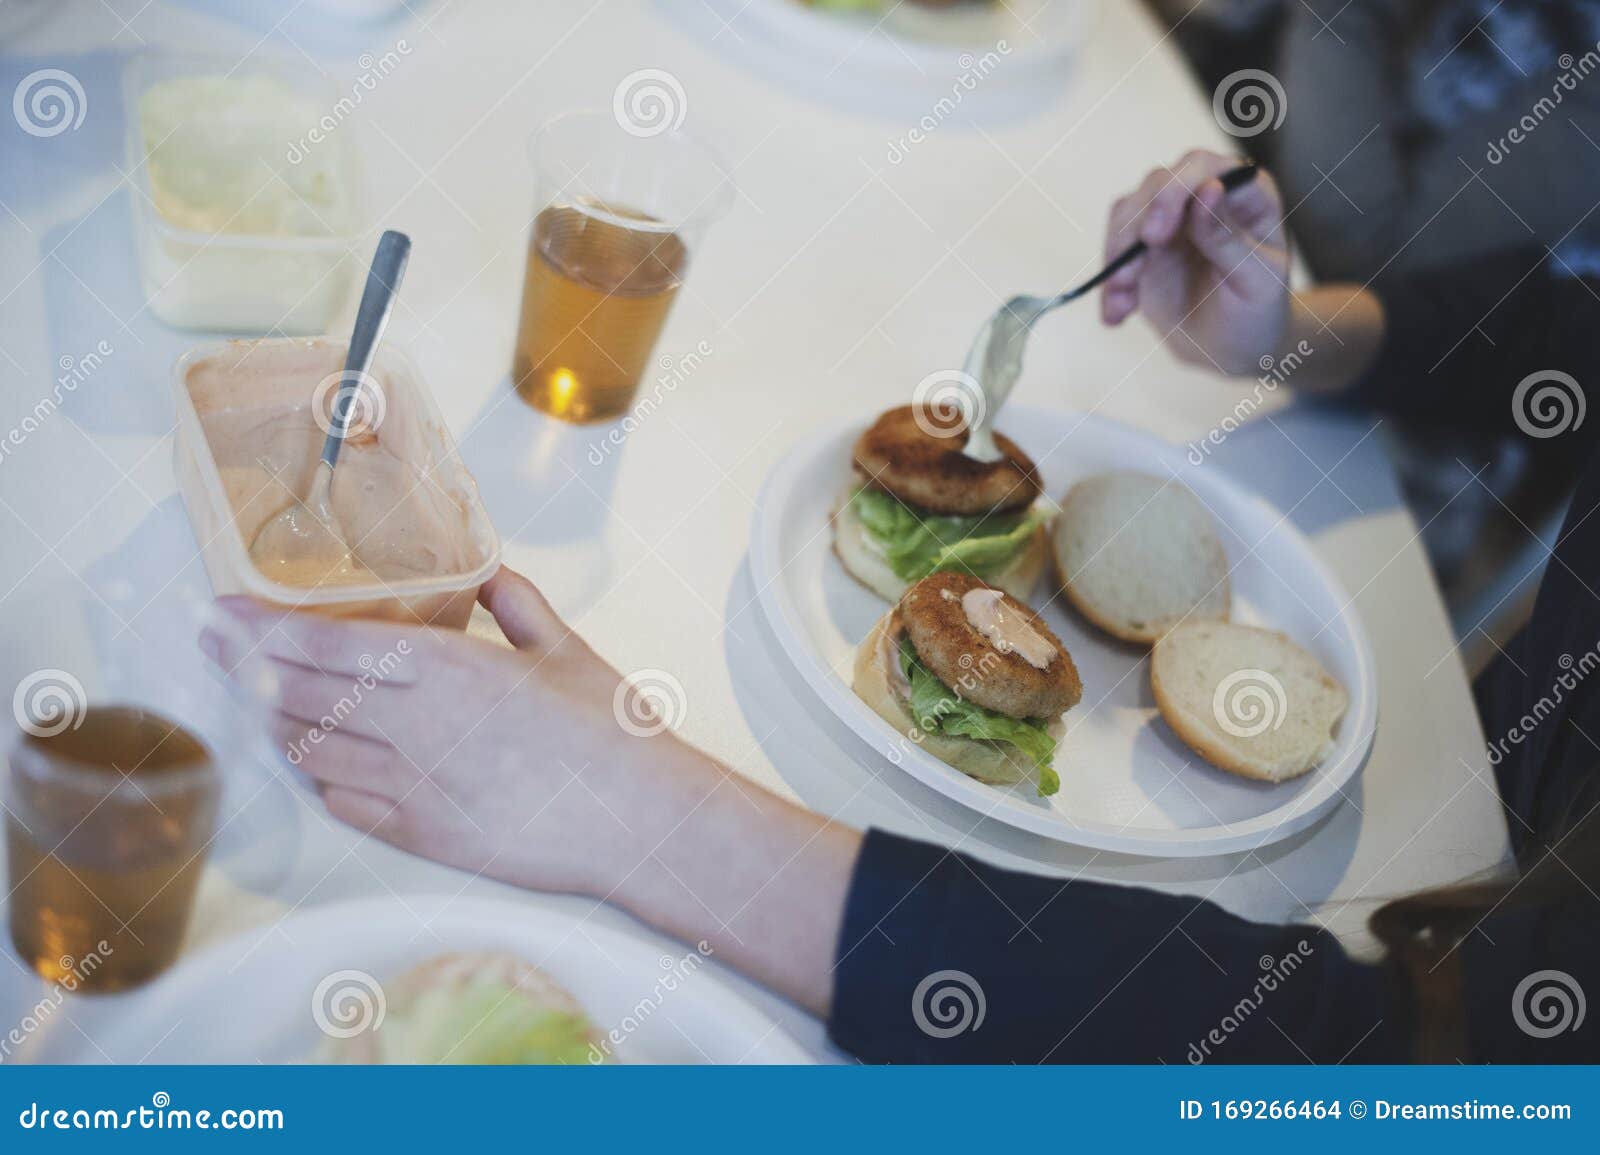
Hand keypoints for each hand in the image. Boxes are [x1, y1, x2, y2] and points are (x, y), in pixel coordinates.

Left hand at [202, 566, 861, 1015]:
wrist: (635, 820)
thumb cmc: (610, 732)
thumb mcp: (567, 650)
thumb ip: (516, 604)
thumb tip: (485, 572)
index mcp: (448, 668)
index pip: (325, 644)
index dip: (261, 628)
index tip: (222, 612)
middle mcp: (413, 726)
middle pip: (299, 693)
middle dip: (244, 664)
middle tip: (213, 644)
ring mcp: (410, 785)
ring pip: (309, 750)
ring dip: (274, 720)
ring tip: (256, 697)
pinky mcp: (419, 833)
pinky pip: (341, 801)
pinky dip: (316, 775)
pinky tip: (312, 760)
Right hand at [1101, 150, 1290, 375]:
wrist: (1232, 349)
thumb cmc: (1257, 311)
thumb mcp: (1256, 279)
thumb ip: (1228, 237)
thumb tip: (1209, 189)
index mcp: (1245, 195)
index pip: (1202, 168)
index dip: (1173, 192)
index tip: (1154, 236)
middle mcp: (1204, 196)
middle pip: (1157, 184)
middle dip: (1137, 225)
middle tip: (1128, 274)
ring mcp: (1171, 220)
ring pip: (1127, 213)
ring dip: (1117, 257)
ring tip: (1124, 301)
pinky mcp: (1144, 248)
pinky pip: (1115, 250)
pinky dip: (1110, 283)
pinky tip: (1117, 314)